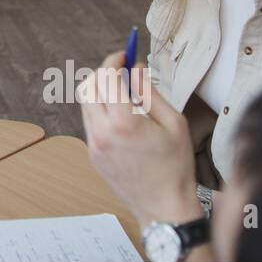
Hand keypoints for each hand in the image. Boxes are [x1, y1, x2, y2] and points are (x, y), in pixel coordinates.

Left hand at [77, 51, 197, 228]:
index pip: (107, 78)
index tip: (123, 54)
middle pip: (88, 87)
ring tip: (124, 94)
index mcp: (124, 123)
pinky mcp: (92, 154)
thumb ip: (151, 92)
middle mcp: (102, 132)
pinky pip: (90, 121)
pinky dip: (100, 109)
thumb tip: (137, 69)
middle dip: (103, 72)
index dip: (113, 60)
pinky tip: (122, 116)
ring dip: (100, 90)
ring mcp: (93, 145)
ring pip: (85, 103)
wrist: (164, 207)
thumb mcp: (174, 123)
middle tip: (122, 70)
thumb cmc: (175, 167)